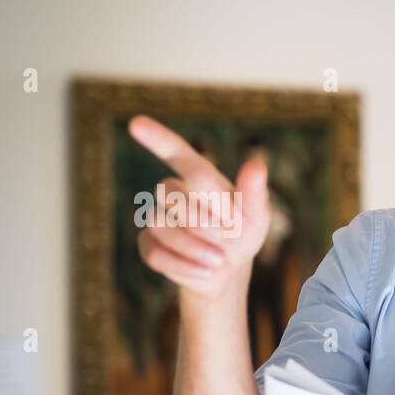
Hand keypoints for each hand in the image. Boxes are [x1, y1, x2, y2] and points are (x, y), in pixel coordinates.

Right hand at [127, 114, 270, 297]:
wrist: (227, 270)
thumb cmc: (242, 235)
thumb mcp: (257, 217)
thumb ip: (254, 192)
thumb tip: (257, 163)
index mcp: (200, 178)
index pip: (178, 154)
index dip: (158, 138)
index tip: (137, 124)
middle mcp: (174, 192)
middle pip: (169, 191)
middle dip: (200, 217)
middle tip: (226, 235)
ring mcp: (157, 217)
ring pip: (161, 225)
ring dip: (195, 248)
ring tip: (219, 260)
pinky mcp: (148, 244)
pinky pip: (156, 254)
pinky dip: (185, 267)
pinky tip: (205, 271)